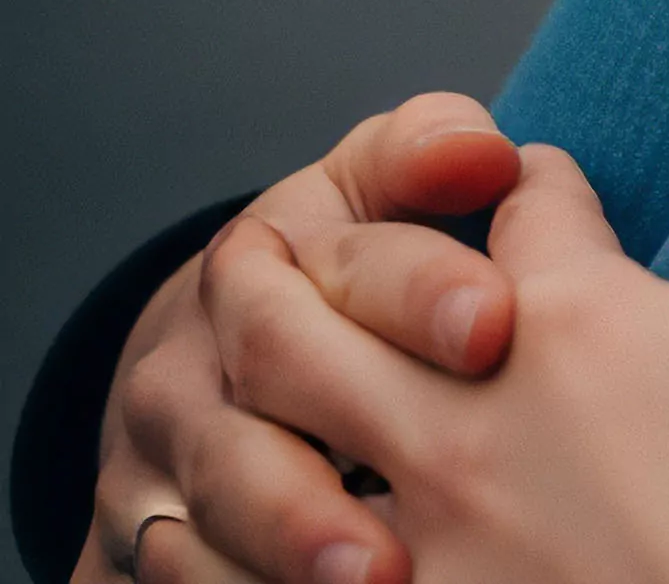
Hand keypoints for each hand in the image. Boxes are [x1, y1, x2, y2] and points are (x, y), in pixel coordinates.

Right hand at [82, 97, 523, 583]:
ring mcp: (164, 458)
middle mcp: (198, 358)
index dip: (420, 289)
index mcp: (267, 256)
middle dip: (349, 427)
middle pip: (263, 385)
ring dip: (294, 536)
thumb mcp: (380, 191)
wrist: (213, 365)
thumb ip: (434, 153)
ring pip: (215, 502)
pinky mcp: (149, 541)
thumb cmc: (345, 271)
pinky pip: (180, 576)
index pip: (342, 266)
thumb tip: (483, 151)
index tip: (495, 323)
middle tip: (449, 473)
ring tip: (382, 575)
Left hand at [202, 0, 668, 583]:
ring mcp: (438, 556)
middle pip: (327, 307)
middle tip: (378, 250)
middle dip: (341, 257)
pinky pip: (283, 582)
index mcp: (581, 325)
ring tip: (299, 378)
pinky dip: (263, 542)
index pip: (514, 206)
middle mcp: (476, 434)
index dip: (538, 183)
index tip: (559, 196)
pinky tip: (306, 533)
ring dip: (275, 392)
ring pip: (275, 444)